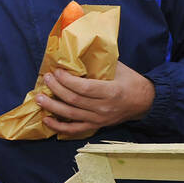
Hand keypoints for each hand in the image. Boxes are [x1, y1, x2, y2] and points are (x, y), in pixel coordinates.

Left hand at [34, 62, 155, 138]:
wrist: (145, 102)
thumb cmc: (131, 82)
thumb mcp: (119, 68)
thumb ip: (100, 63)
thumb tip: (77, 52)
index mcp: (111, 92)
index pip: (84, 88)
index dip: (67, 80)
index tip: (57, 71)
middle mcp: (104, 108)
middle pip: (74, 100)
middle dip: (56, 89)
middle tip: (46, 80)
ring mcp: (99, 119)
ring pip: (71, 115)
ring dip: (52, 107)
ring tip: (38, 98)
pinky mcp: (96, 126)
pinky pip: (74, 130)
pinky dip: (59, 127)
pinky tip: (46, 120)